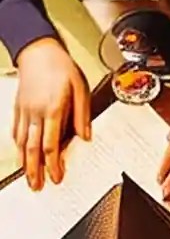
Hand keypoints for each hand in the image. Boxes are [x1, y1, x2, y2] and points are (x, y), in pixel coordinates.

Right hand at [12, 38, 90, 189]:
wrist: (38, 51)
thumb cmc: (61, 67)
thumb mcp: (81, 88)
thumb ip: (83, 114)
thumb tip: (85, 137)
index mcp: (53, 109)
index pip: (50, 144)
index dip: (53, 164)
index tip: (57, 177)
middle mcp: (35, 113)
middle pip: (32, 148)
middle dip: (35, 171)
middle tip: (38, 187)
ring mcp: (24, 111)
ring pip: (21, 142)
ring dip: (24, 162)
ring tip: (28, 178)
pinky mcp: (18, 108)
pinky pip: (16, 131)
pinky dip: (18, 146)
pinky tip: (21, 155)